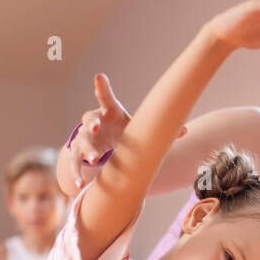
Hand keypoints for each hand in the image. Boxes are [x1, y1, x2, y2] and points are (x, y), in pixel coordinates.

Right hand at [66, 74, 187, 190]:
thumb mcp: (136, 126)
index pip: (105, 97)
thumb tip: (185, 131)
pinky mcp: (79, 152)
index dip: (102, 87)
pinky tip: (79, 183)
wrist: (103, 139)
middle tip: (97, 126)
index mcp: (109, 111)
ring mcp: (84, 136)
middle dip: (92, 121)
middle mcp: (94, 121)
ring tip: (94, 159)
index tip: (99, 77)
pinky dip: (76, 172)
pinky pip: (75, 162)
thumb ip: (155, 128)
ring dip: (87, 150)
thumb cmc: (122, 128)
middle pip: (89, 118)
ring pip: (81, 141)